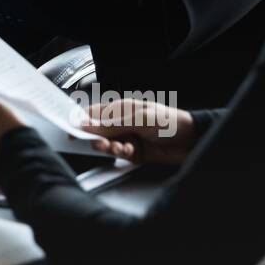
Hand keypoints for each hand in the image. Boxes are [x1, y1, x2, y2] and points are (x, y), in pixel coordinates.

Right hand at [80, 98, 197, 165]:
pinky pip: (120, 155)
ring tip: (121, 148)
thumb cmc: (170, 122)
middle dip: (98, 139)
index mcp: (121, 109)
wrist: (193, 141)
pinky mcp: (135, 153)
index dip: (81, 122)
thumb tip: (86, 124)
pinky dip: (123, 154)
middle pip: (98, 132)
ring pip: (108, 145)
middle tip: (104, 144)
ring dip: (111, 148)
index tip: (71, 132)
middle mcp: (122, 123)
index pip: (94, 114)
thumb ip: (111, 124)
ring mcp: (128, 138)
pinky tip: (131, 151)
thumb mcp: (139, 120)